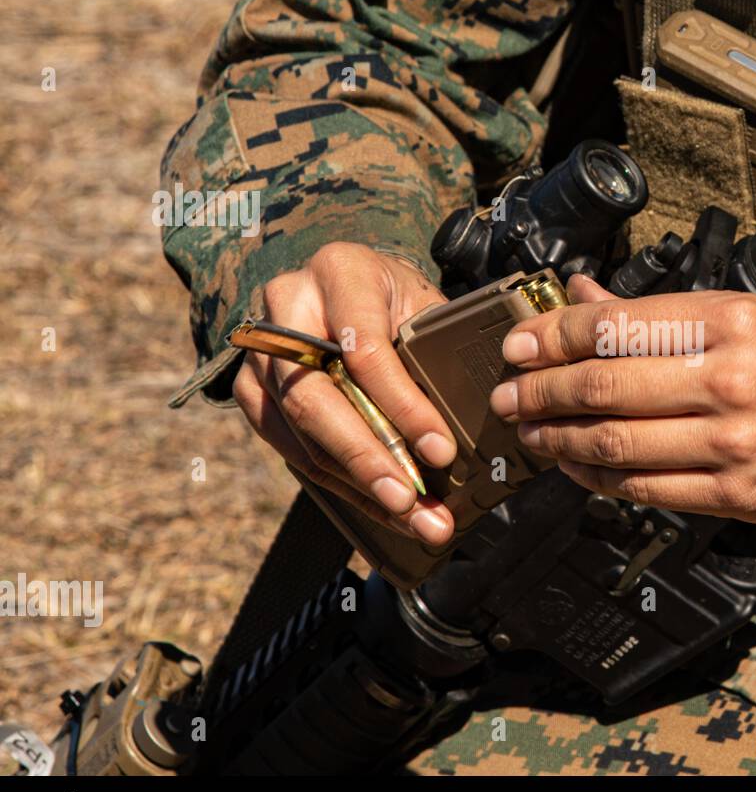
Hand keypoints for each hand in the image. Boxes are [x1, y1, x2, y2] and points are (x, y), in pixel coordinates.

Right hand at [233, 242, 456, 545]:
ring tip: (414, 519)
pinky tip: (384, 508)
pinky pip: (292, 449)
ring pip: (301, 432)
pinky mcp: (251, 390)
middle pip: (315, 397)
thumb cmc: (398, 301)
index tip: (440, 450)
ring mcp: (260, 351)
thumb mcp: (424, 306)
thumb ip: (438, 352)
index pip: (364, 349)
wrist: (352, 288)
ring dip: (359, 485)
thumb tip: (468, 427)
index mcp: (340, 272)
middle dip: (368, 458)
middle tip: (411, 500)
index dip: (402, 406)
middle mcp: (287, 306)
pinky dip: (342, 485)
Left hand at [489, 277, 755, 525]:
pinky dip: (600, 480)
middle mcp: (728, 380)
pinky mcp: (737, 498)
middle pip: (602, 385)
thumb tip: (587, 299)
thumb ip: (663, 313)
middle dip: (538, 391)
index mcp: (732, 320)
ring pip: (614, 444)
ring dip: (558, 440)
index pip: (615, 325)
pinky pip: (646, 491)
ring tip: (530, 433)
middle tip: (506, 394)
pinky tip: (579, 468)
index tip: (520, 342)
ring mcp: (732, 445)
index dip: (552, 335)